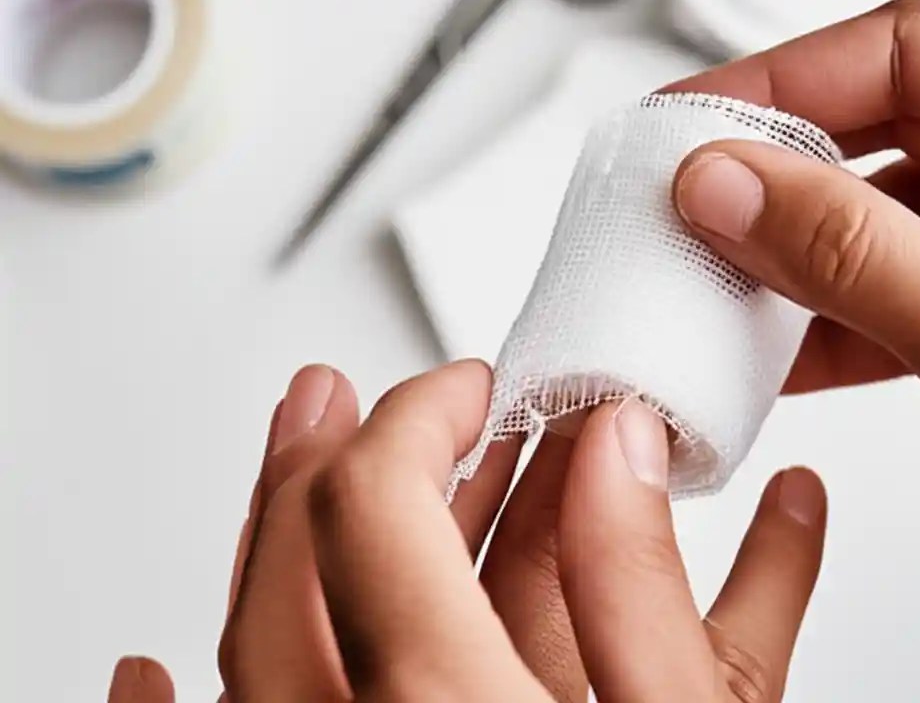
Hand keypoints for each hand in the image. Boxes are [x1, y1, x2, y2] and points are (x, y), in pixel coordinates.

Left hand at [109, 362, 826, 700]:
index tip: (474, 389)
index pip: (374, 510)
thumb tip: (621, 456)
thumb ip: (649, 594)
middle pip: (295, 571)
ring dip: (274, 550)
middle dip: (333, 461)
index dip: (421, 415)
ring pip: (259, 657)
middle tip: (352, 396)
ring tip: (305, 463)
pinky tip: (129, 670)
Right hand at [665, 0, 919, 686]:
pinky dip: (850, 317)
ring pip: (898, 213)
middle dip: (788, 179)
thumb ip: (849, 253)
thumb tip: (731, 187)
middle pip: (896, 126)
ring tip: (722, 282)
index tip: (696, 121)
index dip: (785, 85)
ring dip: (810, 257)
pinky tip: (786, 346)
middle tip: (692, 207)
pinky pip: (919, 284)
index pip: (910, 49)